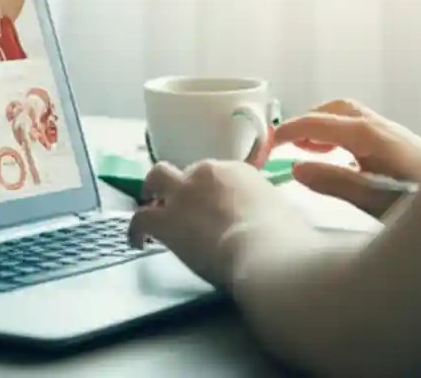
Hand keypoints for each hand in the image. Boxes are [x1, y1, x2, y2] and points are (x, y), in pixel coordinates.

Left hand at [128, 160, 314, 288]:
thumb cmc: (285, 235)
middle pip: (184, 171)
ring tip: (150, 211)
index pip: (215, 174)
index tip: (213, 207)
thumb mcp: (284, 210)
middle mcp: (206, 173)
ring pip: (155, 180)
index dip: (210, 191)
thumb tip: (275, 217)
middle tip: (178, 205)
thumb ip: (269, 208)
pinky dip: (136, 231)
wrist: (264, 250)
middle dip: (179, 186)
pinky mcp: (165, 220)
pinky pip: (139, 219)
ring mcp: (183, 194)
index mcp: (236, 170)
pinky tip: (138, 243)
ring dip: (151, 194)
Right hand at [275, 99, 420, 218]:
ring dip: (327, 128)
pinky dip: (344, 137)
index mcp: (373, 136)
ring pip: (353, 118)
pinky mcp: (405, 148)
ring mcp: (397, 135)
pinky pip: (366, 130)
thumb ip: (334, 183)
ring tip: (311, 154)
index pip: (320, 122)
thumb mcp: (375, 202)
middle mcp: (385, 128)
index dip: (290, 131)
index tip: (268, 144)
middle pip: (338, 109)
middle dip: (309, 121)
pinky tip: (343, 162)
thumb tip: (298, 167)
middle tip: (288, 145)